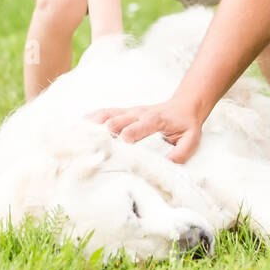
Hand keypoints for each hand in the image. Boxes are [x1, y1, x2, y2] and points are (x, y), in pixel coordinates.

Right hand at [88, 101, 202, 163]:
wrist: (184, 105)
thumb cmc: (186, 125)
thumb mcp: (191, 139)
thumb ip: (181, 152)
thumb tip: (166, 164)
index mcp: (156, 120)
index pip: (140, 126)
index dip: (129, 133)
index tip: (119, 143)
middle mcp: (139, 113)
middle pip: (118, 120)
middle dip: (105, 132)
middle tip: (91, 145)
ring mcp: (130, 111)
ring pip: (108, 114)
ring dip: (94, 123)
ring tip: (77, 132)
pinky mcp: (124, 112)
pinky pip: (106, 112)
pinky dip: (92, 117)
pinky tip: (79, 124)